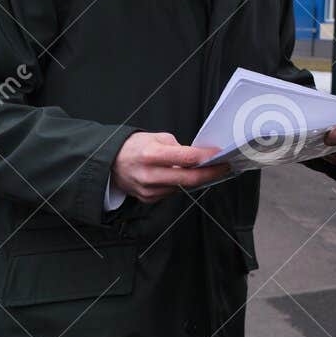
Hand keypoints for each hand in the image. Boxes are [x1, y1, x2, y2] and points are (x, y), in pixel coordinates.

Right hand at [111, 131, 229, 202]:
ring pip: (182, 187)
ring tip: (205, 169)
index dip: (206, 157)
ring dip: (195, 179)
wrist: (111, 163)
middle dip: (210, 173)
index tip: (220, 154)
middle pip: (189, 179)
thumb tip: (197, 156)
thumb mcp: (155, 137)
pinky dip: (180, 184)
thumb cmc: (134, 147)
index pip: (186, 158)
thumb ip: (177, 147)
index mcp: (151, 155)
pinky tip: (181, 176)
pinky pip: (172, 192)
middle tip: (223, 167)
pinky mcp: (148, 199)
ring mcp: (149, 190)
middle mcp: (149, 175)